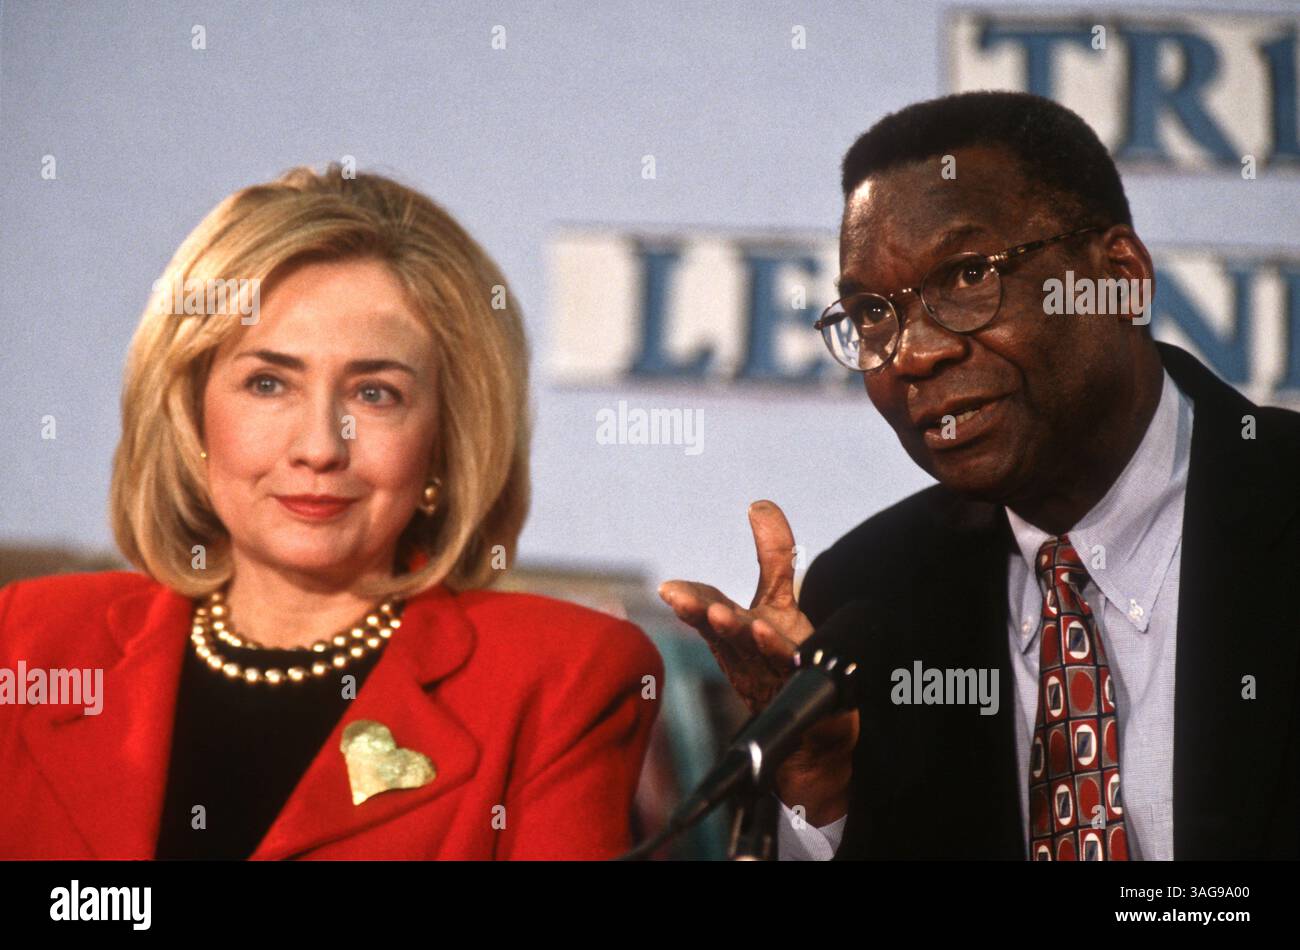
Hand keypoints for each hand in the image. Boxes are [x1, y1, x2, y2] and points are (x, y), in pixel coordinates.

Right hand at [659, 500, 857, 824]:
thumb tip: (758, 504)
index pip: (707, 606)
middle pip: (721, 627)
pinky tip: (772, 636)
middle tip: (680, 597)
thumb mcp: (778, 602)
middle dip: (701, 610)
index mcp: (733, 630)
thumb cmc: (783, 660)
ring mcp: (773, 671)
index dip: (690, 597)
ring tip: (720, 614)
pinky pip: (792, 668)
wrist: (810, 733)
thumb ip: (772, 554)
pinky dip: (779, 651)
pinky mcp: (803, 688)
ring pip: (750, 648)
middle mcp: (747, 651)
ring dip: (736, 630)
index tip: (669, 589)